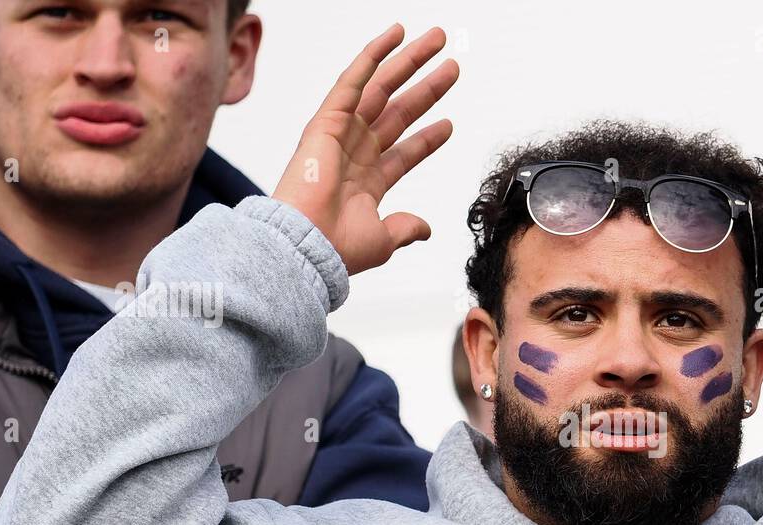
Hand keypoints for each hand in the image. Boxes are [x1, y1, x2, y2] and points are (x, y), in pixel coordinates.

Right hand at [272, 23, 457, 274]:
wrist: (310, 246)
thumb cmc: (336, 249)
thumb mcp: (383, 240)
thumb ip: (405, 230)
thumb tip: (425, 229)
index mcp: (367, 183)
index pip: (404, 151)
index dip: (427, 138)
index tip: (449, 123)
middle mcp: (355, 154)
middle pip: (399, 112)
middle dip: (426, 87)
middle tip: (452, 66)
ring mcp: (341, 135)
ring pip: (382, 89)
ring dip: (409, 62)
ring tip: (436, 40)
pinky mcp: (326, 122)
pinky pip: (352, 82)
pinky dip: (372, 58)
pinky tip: (394, 36)